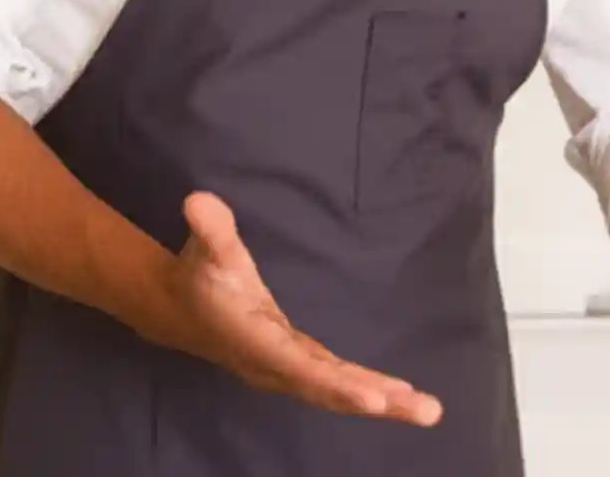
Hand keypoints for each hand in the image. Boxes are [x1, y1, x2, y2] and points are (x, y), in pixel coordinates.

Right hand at [158, 192, 442, 426]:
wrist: (182, 312)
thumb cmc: (200, 276)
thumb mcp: (206, 250)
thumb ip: (211, 229)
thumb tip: (198, 200)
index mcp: (257, 343)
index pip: (300, 367)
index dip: (336, 384)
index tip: (372, 398)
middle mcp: (276, 366)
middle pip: (330, 390)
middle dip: (376, 401)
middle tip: (425, 410)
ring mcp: (290, 370)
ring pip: (339, 392)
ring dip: (384, 402)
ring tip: (427, 410)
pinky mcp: (300, 366)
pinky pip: (339, 385)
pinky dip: (370, 392)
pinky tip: (401, 396)